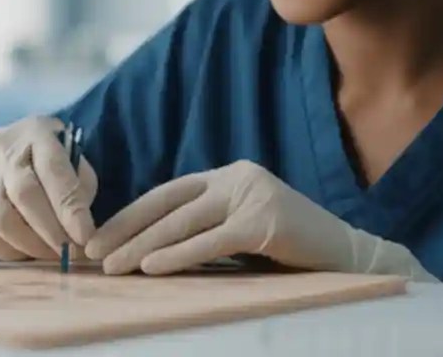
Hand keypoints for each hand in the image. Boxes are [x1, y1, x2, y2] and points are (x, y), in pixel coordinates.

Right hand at [0, 115, 96, 260]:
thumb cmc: (43, 157)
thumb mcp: (69, 155)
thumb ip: (80, 184)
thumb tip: (79, 226)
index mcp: (35, 133)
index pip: (53, 168)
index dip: (69, 205)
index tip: (86, 236)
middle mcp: (3, 150)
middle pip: (23, 194)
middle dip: (51, 230)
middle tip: (72, 252)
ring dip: (32, 245)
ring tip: (53, 254)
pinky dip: (10, 251)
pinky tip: (28, 251)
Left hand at [84, 160, 435, 279]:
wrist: (349, 255)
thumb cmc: (291, 250)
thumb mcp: (243, 229)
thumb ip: (207, 227)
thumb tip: (151, 249)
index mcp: (229, 175)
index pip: (167, 193)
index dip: (130, 214)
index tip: (100, 235)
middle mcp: (237, 177)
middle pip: (168, 204)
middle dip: (126, 229)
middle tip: (92, 251)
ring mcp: (251, 195)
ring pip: (183, 222)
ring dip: (142, 246)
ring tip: (112, 265)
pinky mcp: (263, 221)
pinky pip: (210, 241)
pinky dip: (177, 256)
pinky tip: (150, 268)